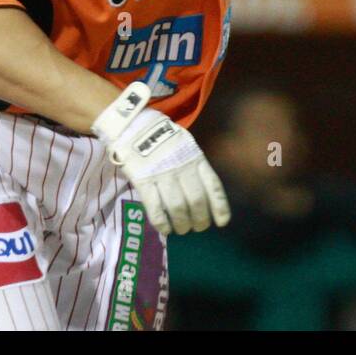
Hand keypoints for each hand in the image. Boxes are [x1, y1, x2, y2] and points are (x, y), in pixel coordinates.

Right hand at [91, 82, 230, 235]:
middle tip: (198, 227)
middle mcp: (182, 167)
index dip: (219, 207)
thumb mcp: (186, 144)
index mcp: (195, 158)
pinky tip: (165, 229)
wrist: (133, 124)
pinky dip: (162, 223)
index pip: (213, 186)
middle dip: (200, 220)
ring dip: (182, 224)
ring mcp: (163, 174)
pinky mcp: (144, 181)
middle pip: (197, 201)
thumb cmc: (162, 136)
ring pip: (178, 208)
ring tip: (182, 230)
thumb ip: (194, 164)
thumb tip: (204, 191)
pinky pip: (155, 208)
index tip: (222, 222)